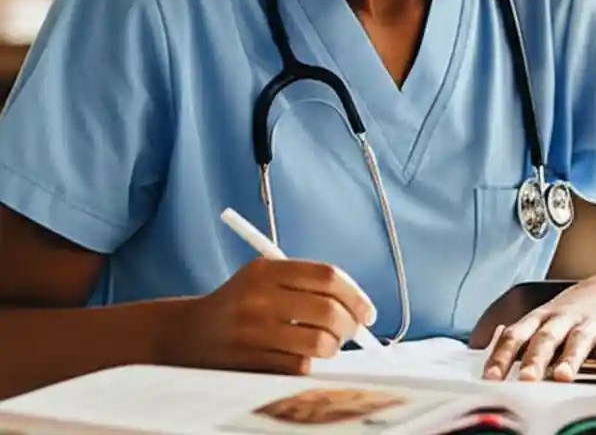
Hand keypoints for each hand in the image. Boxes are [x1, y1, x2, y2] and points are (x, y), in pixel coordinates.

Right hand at [156, 258, 376, 374]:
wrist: (188, 334)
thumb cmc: (241, 303)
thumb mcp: (266, 278)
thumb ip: (309, 284)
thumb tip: (360, 308)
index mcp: (266, 270)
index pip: (328, 276)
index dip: (355, 295)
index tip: (367, 312)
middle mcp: (258, 298)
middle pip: (328, 311)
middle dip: (350, 325)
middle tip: (353, 331)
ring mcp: (252, 331)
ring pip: (319, 342)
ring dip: (332, 347)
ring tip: (326, 344)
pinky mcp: (249, 361)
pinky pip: (299, 365)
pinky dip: (308, 363)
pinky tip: (298, 356)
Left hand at [481, 279, 595, 382]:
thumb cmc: (573, 314)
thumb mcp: (543, 319)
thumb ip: (520, 338)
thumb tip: (488, 362)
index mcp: (541, 318)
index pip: (516, 335)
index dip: (502, 356)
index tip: (491, 378)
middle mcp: (564, 318)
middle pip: (546, 337)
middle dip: (535, 359)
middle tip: (525, 380)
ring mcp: (592, 323)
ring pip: (579, 340)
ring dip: (570, 358)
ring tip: (562, 377)